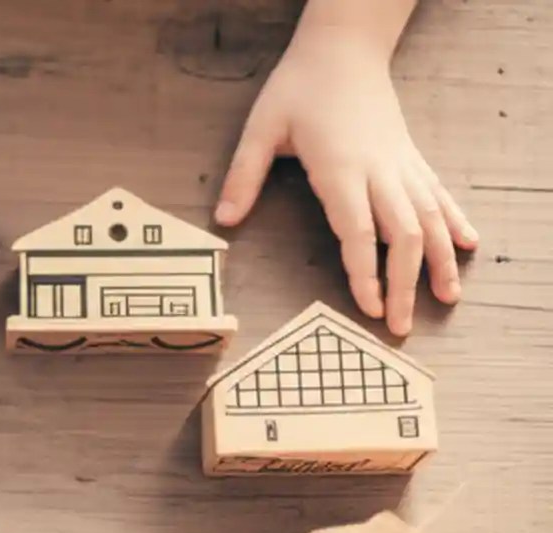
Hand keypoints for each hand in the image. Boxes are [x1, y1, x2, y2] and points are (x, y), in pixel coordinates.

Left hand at [215, 36, 477, 335]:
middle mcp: (379, 170)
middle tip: (401, 327)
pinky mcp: (410, 156)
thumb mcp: (261, 127)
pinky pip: (439, 194)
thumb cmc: (298, 87)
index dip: (366, 273)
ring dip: (439, 261)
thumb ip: (243, 175)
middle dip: (405, 283)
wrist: (342, 48)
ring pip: (429, 218)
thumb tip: (223, 219)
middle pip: (402, 234)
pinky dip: (453, 221)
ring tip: (448, 299)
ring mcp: (400, 163)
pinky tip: (467, 247)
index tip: (370, 308)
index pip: (358, 231)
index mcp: (341, 168)